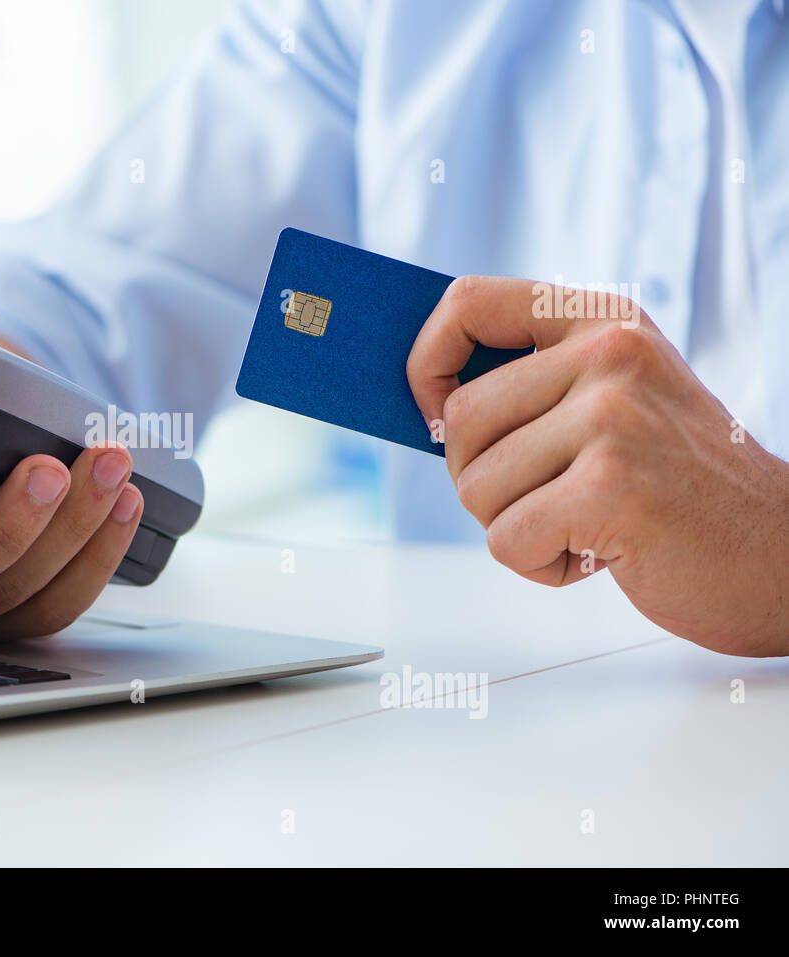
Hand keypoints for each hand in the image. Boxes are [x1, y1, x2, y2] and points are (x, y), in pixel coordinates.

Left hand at [407, 276, 788, 656]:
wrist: (777, 554)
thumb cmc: (678, 485)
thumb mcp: (618, 398)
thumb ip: (536, 381)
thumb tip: (426, 396)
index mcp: (605, 321)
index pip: (470, 301)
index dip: (427, 360)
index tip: (434, 412)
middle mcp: (611, 354)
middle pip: (461, 418)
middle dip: (481, 479)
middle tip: (546, 497)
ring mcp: (613, 417)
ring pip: (475, 487)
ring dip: (515, 527)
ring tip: (584, 523)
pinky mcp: (610, 487)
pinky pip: (505, 538)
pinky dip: (538, 564)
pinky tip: (597, 553)